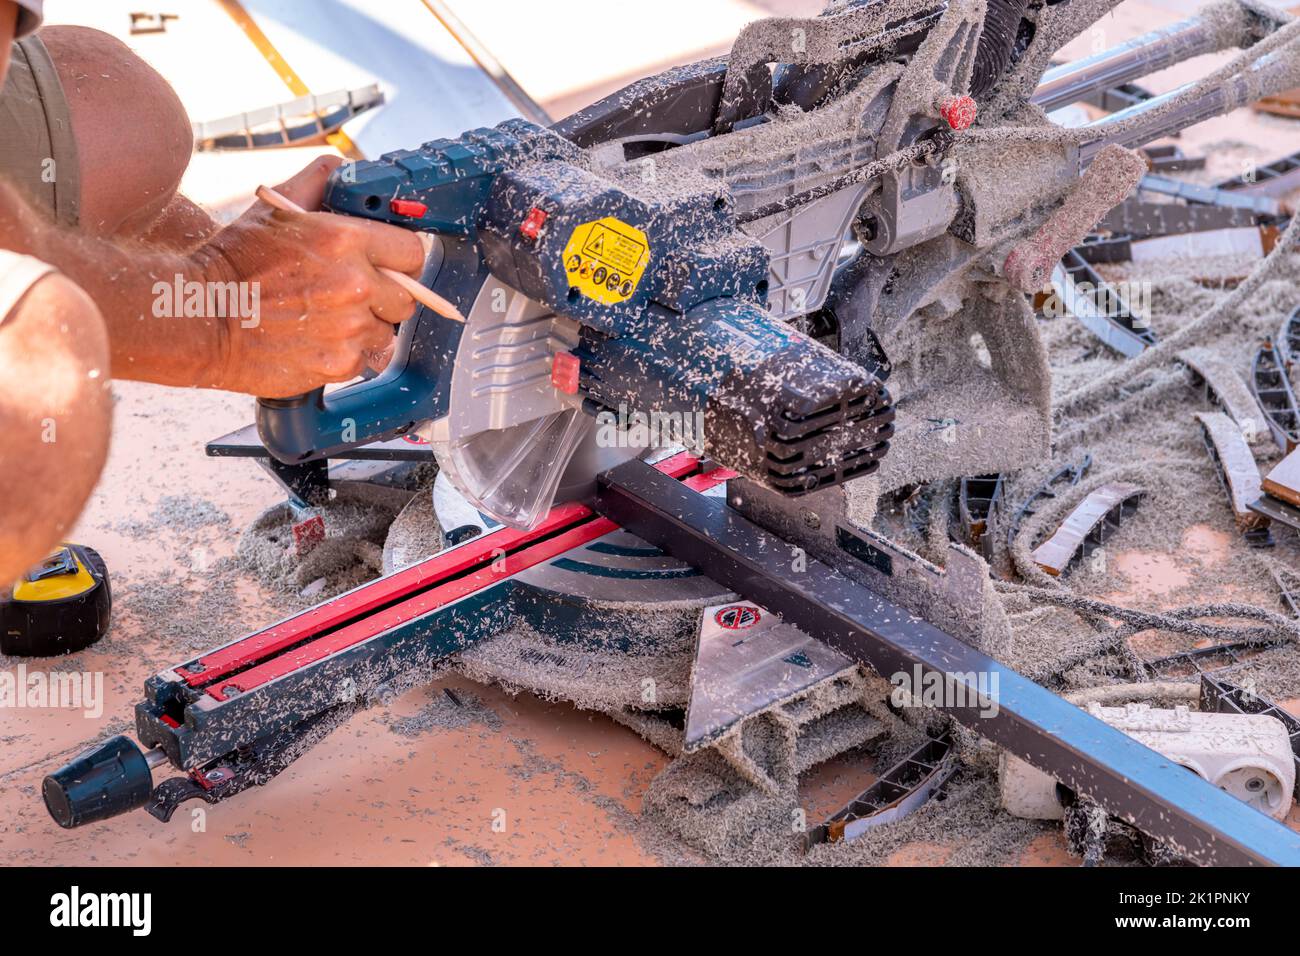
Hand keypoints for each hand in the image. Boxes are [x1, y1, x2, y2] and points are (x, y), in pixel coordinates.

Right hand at [189, 155, 425, 397]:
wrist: (200, 318)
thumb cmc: (233, 263)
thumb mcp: (273, 206)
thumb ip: (317, 183)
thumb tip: (343, 168)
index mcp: (345, 241)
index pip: (412, 251)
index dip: (401, 259)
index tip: (389, 265)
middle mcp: (355, 284)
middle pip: (406, 297)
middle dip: (386, 297)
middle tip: (353, 295)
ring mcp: (350, 328)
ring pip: (386, 332)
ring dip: (366, 328)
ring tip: (328, 319)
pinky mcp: (340, 363)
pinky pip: (365, 359)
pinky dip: (347, 353)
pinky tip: (316, 340)